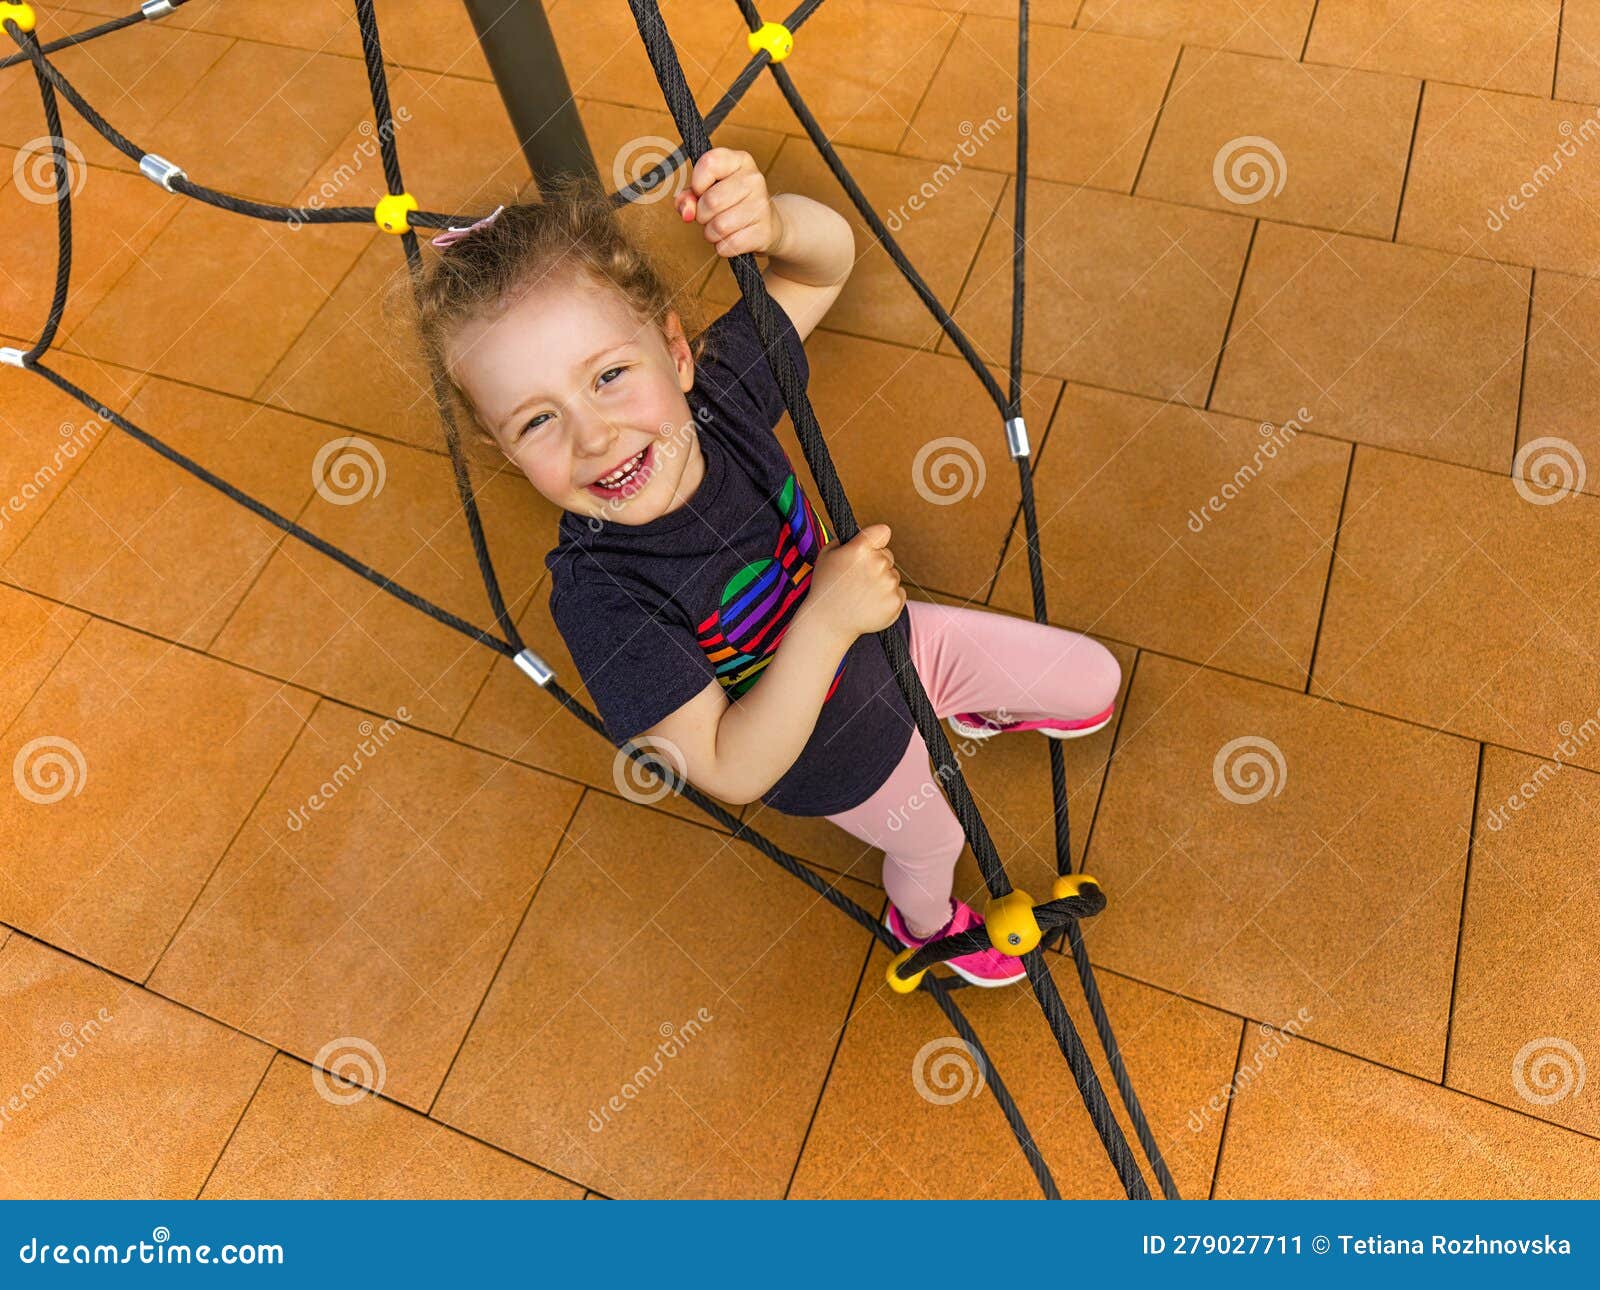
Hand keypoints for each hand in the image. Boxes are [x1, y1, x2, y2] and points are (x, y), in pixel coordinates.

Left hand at [674, 148, 786, 258]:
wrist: (767, 224)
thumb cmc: (731, 204)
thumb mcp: (706, 191)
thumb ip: (688, 197)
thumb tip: (687, 213)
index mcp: (740, 160)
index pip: (709, 164)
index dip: (697, 183)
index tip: (701, 192)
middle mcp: (753, 178)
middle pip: (711, 201)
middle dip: (702, 215)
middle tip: (711, 216)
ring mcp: (762, 205)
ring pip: (719, 226)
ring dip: (711, 234)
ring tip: (721, 229)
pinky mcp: (765, 231)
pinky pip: (730, 245)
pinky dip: (723, 247)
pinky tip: (731, 240)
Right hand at [804, 523, 905, 641]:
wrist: (828, 623)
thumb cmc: (825, 588)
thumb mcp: (827, 555)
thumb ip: (846, 541)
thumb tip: (861, 536)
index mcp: (861, 548)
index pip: (883, 532)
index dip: (877, 539)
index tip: (872, 546)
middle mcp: (878, 563)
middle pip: (888, 556)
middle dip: (877, 565)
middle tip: (858, 580)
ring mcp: (888, 583)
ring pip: (893, 576)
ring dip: (882, 583)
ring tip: (861, 595)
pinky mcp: (895, 601)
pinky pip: (899, 593)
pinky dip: (887, 599)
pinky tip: (869, 605)